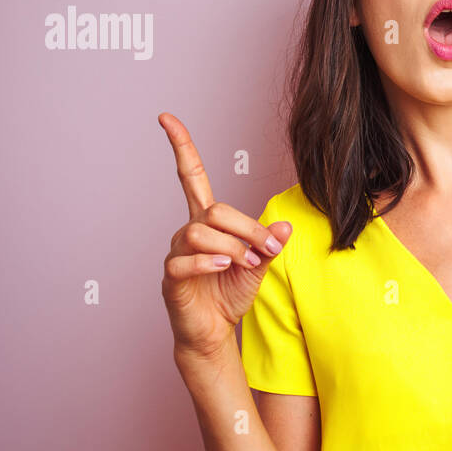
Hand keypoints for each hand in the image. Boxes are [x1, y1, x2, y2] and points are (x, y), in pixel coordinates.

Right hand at [158, 113, 292, 360]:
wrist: (214, 332)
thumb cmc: (230, 294)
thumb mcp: (259, 265)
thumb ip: (268, 244)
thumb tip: (284, 227)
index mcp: (208, 222)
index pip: (190, 176)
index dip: (181, 147)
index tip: (166, 118)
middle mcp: (188, 231)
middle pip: (214, 210)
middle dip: (248, 229)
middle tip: (265, 252)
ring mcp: (177, 253)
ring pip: (201, 232)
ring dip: (232, 247)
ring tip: (245, 265)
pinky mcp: (171, 277)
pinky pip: (184, 260)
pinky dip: (208, 262)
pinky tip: (224, 268)